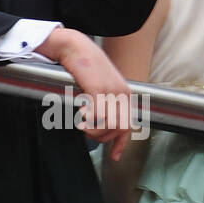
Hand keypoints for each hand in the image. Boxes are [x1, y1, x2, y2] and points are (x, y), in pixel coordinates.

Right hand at [36, 27, 133, 160]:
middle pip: (120, 128)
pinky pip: (98, 115)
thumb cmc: (83, 66)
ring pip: (109, 125)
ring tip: (82, 124)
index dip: (121, 143)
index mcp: (124, 94)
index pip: (128, 125)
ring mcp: (111, 91)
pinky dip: (88, 120)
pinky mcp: (98, 88)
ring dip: (94, 131)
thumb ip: (104, 102)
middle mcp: (121, 93)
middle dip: (103, 137)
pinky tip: (81, 114)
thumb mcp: (100, 85)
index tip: (114, 156)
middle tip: (88, 132)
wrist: (74, 46)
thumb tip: (100, 122)